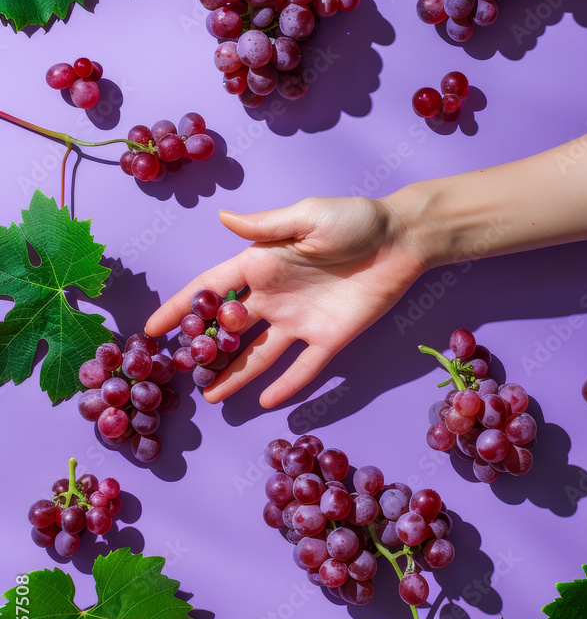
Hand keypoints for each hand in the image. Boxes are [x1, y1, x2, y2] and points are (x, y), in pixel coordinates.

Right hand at [144, 194, 428, 407]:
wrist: (402, 240)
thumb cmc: (354, 220)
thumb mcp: (306, 216)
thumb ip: (265, 225)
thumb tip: (222, 218)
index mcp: (261, 265)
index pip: (211, 289)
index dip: (181, 308)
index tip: (152, 330)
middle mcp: (273, 296)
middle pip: (229, 329)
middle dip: (203, 349)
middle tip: (177, 372)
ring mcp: (300, 321)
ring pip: (259, 354)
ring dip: (235, 375)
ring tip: (210, 395)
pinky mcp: (329, 338)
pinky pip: (304, 368)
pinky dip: (287, 385)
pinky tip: (265, 402)